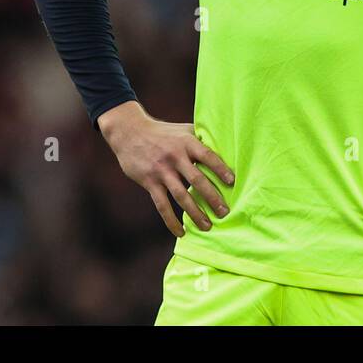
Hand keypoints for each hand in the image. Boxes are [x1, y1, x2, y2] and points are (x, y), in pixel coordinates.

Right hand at [98, 101, 234, 237]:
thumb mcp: (183, 130)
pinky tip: (181, 232)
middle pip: (197, 179)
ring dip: (195, 213)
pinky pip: (162, 205)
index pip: (207, 156)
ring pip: (181, 196)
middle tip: (225, 212)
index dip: (220, 169)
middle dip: (212, 197)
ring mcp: (161, 171)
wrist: (130, 132)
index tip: (232, 182)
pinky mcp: (149, 182)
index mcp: (186, 142)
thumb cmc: (163, 132)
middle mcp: (175, 156)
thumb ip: (201, 140)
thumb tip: (226, 150)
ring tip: (207, 226)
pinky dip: (171, 221)